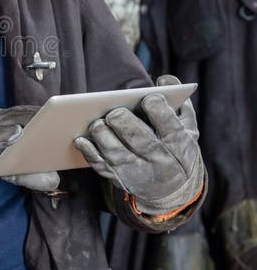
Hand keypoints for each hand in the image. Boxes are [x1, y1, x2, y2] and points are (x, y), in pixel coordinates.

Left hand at [73, 75, 203, 216]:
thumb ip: (179, 101)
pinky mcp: (121, 181)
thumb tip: (164, 79)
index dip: (160, 112)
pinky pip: (102, 167)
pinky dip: (90, 153)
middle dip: (126, 125)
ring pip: (118, 155)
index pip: (172, 128)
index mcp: (180, 146)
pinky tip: (81, 140)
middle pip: (142, 143)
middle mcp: (161, 162)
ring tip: (96, 123)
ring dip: (104, 138)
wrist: (174, 190)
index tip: (149, 98)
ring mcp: (139, 174)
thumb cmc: (177, 149)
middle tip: (114, 112)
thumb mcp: (188, 127)